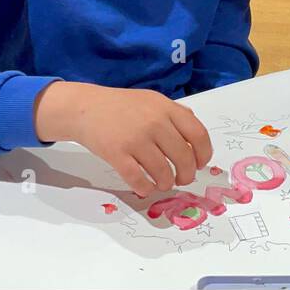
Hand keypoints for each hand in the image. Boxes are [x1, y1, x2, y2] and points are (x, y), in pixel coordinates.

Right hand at [35, 82, 212, 196]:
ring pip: (162, 171)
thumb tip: (196, 138)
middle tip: (183, 179)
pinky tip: (146, 188)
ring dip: (166, 183)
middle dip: (187, 174)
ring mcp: (135, 138)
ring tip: (164, 183)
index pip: (198, 134)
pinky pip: (138, 179)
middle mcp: (154, 122)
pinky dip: (146, 188)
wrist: (85, 107)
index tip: (201, 164)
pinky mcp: (117, 154)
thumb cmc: (121, 106)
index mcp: (166, 108)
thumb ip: (175, 115)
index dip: (204, 154)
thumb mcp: (152, 101)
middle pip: (183, 157)